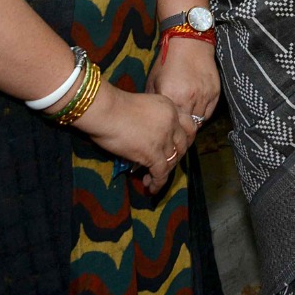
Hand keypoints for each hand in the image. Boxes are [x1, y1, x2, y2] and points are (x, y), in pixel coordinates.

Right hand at [75, 81, 194, 191]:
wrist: (105, 111)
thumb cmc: (114, 107)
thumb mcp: (143, 107)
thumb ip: (152, 119)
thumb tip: (148, 137)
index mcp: (170, 107)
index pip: (188, 126)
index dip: (184, 140)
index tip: (176, 149)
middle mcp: (172, 122)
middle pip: (182, 145)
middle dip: (174, 158)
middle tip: (163, 166)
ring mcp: (164, 138)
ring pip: (172, 161)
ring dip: (163, 172)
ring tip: (150, 179)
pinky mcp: (153, 153)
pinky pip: (161, 173)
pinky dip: (157, 183)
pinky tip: (151, 188)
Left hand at [147, 33, 220, 133]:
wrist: (190, 43)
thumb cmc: (168, 61)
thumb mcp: (153, 80)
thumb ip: (153, 101)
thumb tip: (150, 117)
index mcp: (171, 96)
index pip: (171, 125)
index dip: (170, 131)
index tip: (168, 134)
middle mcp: (188, 98)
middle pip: (186, 127)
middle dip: (182, 132)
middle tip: (177, 133)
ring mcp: (203, 95)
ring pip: (199, 121)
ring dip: (192, 124)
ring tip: (186, 123)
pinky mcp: (215, 92)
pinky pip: (209, 112)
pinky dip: (202, 115)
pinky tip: (195, 111)